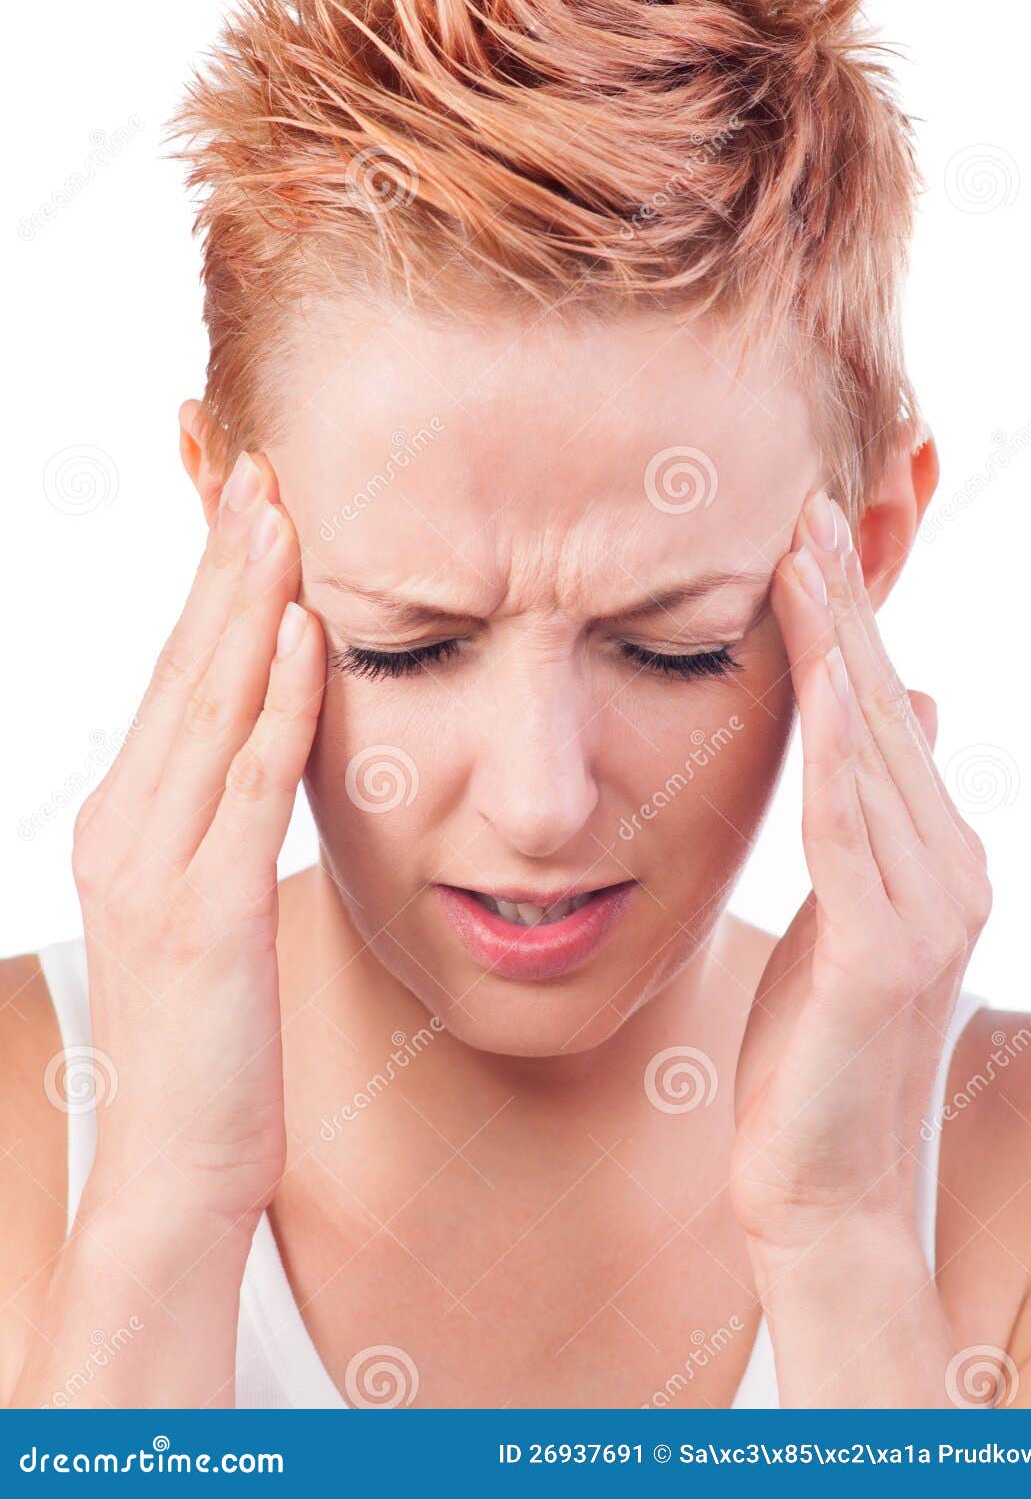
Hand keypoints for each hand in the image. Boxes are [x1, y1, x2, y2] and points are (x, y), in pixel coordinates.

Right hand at [70, 451, 324, 1234]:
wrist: (177, 1171)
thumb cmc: (209, 1045)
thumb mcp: (202, 911)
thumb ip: (221, 823)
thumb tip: (264, 745)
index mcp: (124, 822)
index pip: (173, 676)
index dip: (209, 584)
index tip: (242, 499)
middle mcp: (124, 828)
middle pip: (182, 667)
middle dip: (223, 561)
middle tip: (256, 462)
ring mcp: (157, 868)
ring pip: (208, 705)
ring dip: (247, 601)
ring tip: (277, 510)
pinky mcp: (206, 913)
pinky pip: (246, 786)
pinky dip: (275, 702)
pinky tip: (303, 634)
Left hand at [731, 488, 992, 1255]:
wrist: (824, 1190)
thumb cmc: (813, 1053)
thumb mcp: (845, 914)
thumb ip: (865, 818)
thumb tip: (899, 700)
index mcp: (934, 856)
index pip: (881, 715)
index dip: (845, 624)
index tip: (804, 538)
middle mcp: (949, 867)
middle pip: (883, 710)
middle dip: (840, 606)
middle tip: (806, 506)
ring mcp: (928, 908)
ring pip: (870, 749)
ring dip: (835, 644)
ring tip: (802, 553)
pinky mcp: (884, 949)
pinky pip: (850, 825)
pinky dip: (836, 741)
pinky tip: (822, 669)